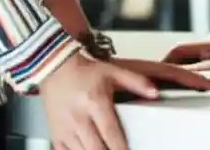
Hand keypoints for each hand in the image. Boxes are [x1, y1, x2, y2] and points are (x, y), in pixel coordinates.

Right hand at [38, 53, 209, 149]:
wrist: (55, 67)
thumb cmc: (83, 71)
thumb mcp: (113, 72)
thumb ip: (136, 82)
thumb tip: (154, 92)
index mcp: (95, 103)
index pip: (111, 133)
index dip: (122, 148)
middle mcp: (80, 118)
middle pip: (96, 148)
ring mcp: (66, 128)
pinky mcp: (56, 133)